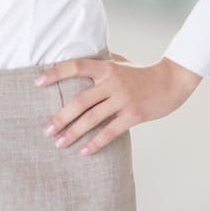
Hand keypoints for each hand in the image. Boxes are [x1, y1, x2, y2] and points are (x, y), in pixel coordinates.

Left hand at [35, 52, 202, 155]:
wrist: (171, 81)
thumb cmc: (143, 72)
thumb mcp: (122, 62)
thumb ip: (104, 62)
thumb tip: (84, 59)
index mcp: (106, 67)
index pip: (76, 67)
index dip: (56, 73)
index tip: (38, 83)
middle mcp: (112, 82)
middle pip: (80, 101)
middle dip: (61, 116)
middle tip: (46, 129)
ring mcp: (122, 99)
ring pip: (92, 118)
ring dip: (73, 132)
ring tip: (59, 143)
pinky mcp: (133, 115)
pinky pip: (109, 131)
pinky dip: (95, 142)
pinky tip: (83, 151)